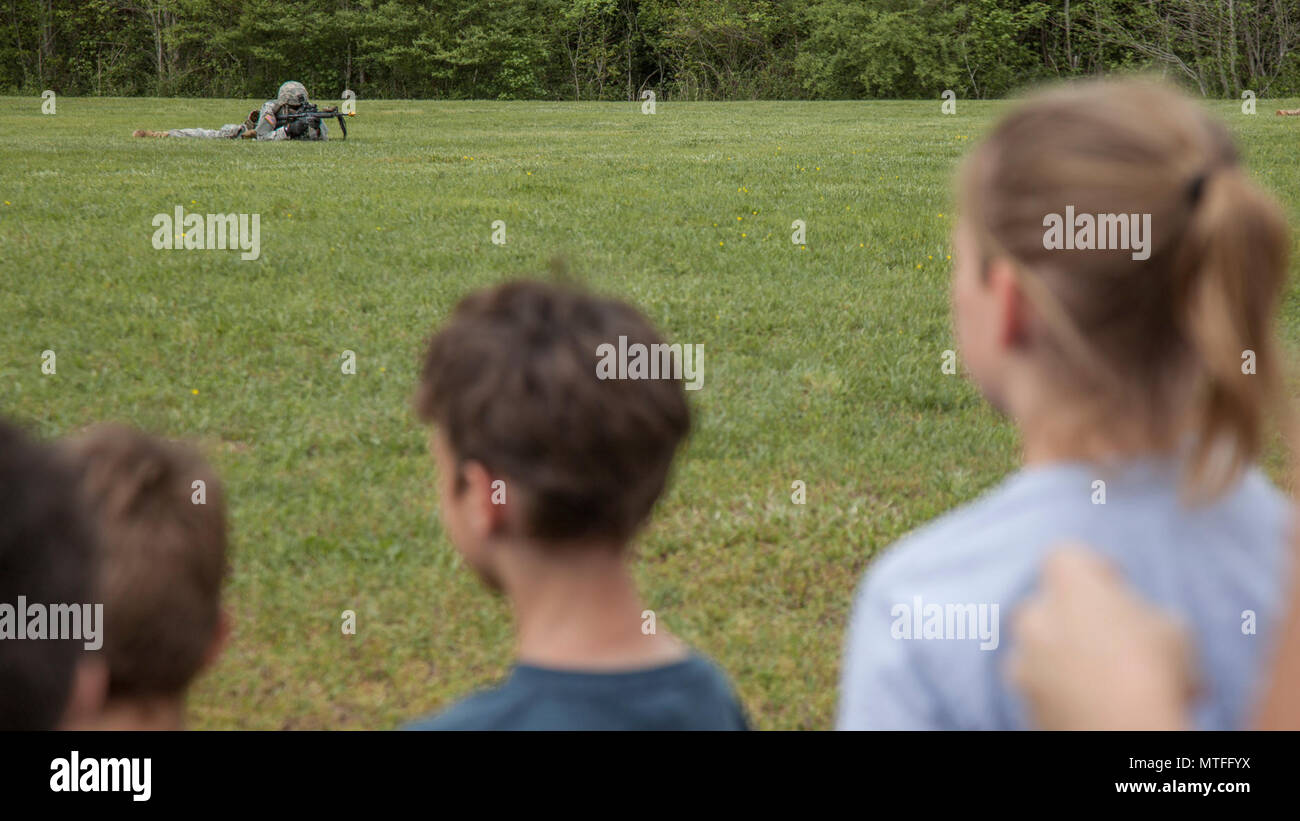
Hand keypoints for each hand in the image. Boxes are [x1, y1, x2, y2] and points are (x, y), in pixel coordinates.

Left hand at [1009, 547, 1194, 729]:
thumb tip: (1143, 624)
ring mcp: (1021, 660)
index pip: (1066, 555)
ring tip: (1117, 681)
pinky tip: (1101, 705)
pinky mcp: (1020, 699)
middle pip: (1050, 603)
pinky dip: (1063, 689)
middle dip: (1079, 616)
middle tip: (1119, 638)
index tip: (1117, 582)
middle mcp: (1033, 617)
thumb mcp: (1174, 630)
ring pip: (1043, 648)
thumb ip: (1146, 613)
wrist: (1119, 737)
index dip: (1094, 567)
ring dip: (1070, 656)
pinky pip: (1041, 684)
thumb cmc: (1153, 673)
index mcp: (1068, 586)